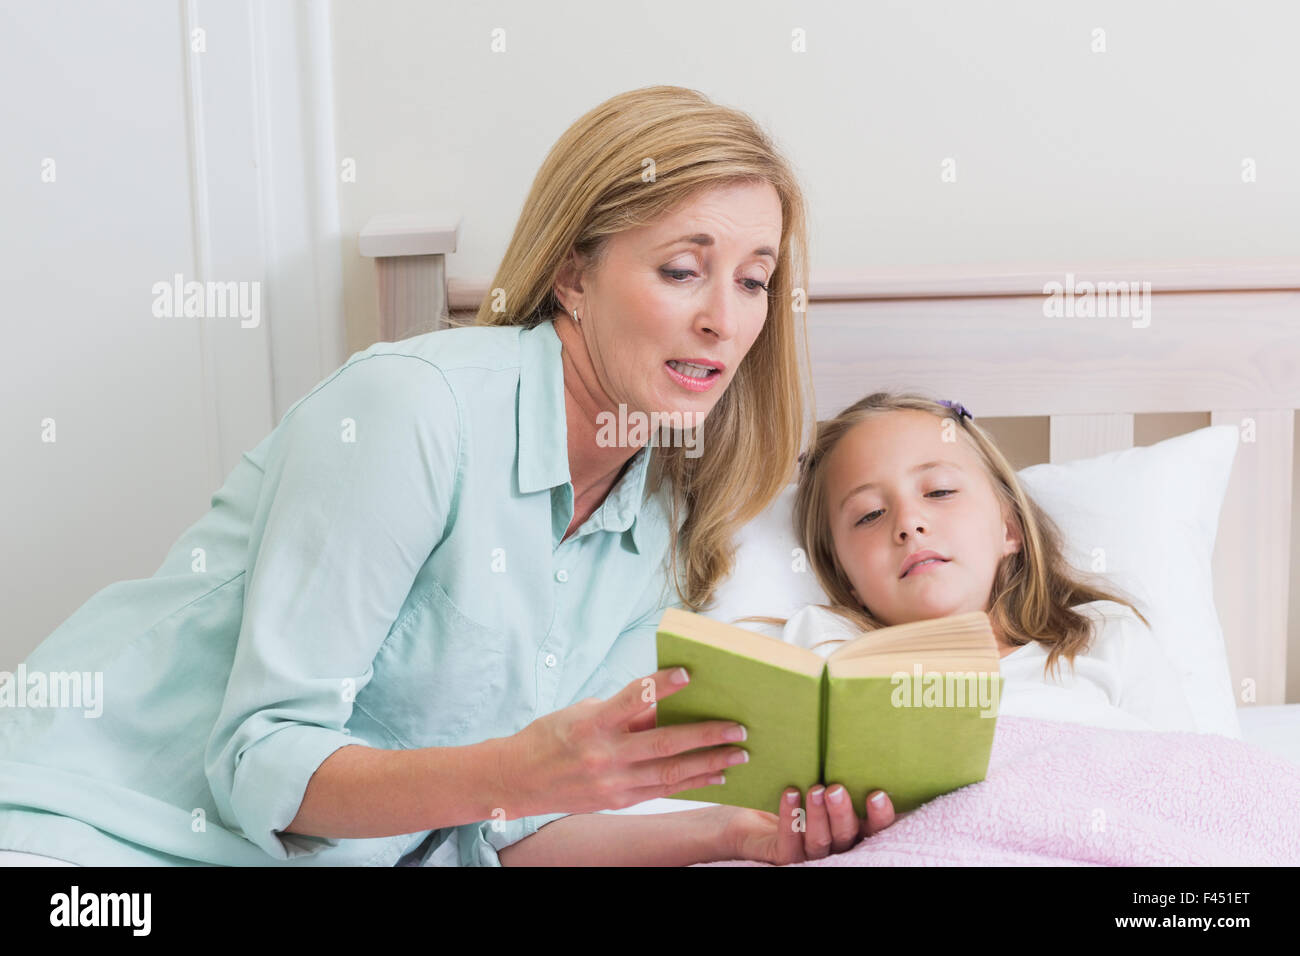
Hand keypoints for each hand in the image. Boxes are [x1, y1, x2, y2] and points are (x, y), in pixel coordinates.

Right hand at [489, 667, 747, 818]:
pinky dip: (692, 782)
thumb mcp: (583, 713)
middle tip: (738, 728)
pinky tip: (715, 775)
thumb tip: (666, 703)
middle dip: (706, 736)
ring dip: (709, 763)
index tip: (688, 673)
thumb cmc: (552, 736)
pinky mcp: (618, 801)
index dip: (660, 686)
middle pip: (664, 744)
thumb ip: (624, 712)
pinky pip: (662, 790)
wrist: (518, 780)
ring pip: (671, 772)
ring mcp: (613, 783)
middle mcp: (604, 755)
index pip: (631, 699)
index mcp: (592, 724)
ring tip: (738, 754)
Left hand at [720, 785, 895, 864]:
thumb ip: (835, 772)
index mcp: (849, 830)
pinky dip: (789, 817)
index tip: (877, 794)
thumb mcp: (818, 781)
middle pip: (845, 835)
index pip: (872, 828)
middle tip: (836, 789)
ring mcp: (809, 854)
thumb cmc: (795, 793)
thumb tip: (850, 738)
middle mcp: (834, 846)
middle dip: (842, 812)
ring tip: (814, 790)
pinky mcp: (784, 856)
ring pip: (819, 841)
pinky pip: (789, 841)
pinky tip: (790, 793)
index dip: (878, 816)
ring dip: (817, 815)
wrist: (752, 817)